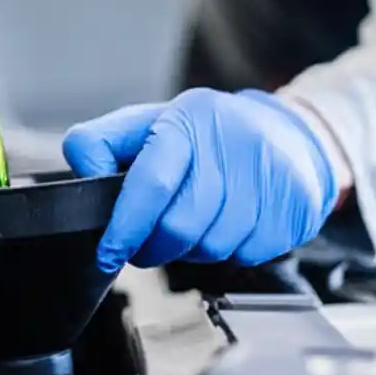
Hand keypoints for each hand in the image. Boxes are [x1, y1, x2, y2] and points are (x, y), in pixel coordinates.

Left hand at [63, 88, 338, 273]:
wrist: (290, 134)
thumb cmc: (207, 135)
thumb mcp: (149, 124)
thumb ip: (103, 143)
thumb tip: (83, 168)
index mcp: (187, 121)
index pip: (152, 182)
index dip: (126, 226)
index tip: (109, 253)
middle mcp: (230, 143)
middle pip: (182, 224)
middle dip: (154, 247)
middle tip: (147, 246)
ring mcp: (267, 176)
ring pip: (213, 244)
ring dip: (192, 251)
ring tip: (191, 228)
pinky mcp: (292, 206)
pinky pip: (246, 253)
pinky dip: (229, 251)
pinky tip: (226, 228)